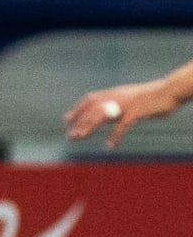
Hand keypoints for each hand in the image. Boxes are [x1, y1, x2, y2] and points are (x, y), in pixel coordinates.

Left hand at [65, 80, 179, 147]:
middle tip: (70, 135)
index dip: (78, 109)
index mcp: (114, 93)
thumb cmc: (150, 97)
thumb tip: (103, 116)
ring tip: (80, 137)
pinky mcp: (136, 112)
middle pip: (93, 109)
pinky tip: (109, 145)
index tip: (67, 119)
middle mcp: (116, 97)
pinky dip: (115, 135)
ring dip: (89, 126)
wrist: (168, 91)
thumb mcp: (129, 98)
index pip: (90, 99)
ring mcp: (125, 104)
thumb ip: (115, 105)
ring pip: (102, 115)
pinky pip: (122, 125)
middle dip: (80, 122)